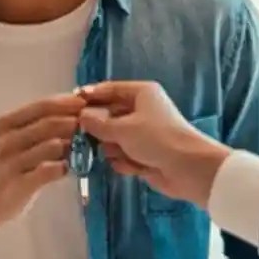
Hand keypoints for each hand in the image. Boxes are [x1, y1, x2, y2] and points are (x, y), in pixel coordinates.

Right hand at [0, 92, 84, 241]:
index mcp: (4, 124)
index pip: (42, 106)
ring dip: (71, 146)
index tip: (86, 104)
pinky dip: (64, 168)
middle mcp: (6, 140)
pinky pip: (50, 171)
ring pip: (52, 146)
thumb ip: (34, 127)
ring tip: (82, 149)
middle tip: (92, 127)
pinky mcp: (19, 185)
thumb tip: (71, 113)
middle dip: (75, 122)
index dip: (67, 103)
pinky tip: (66, 169)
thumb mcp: (9, 140)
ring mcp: (11, 163)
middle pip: (49, 123)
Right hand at [76, 81, 230, 207]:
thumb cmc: (157, 139)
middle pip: (109, 116)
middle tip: (79, 136)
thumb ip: (98, 123)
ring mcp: (144, 134)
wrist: (189, 169)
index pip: (109, 89)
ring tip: (115, 154)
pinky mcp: (145, 155)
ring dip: (112, 148)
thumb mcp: (123, 128)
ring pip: (114, 138)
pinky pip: (124, 155)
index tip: (69, 105)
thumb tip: (80, 116)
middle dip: (99, 128)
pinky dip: (125, 162)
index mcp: (141, 94)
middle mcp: (142, 110)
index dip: (89, 96)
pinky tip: (131, 166)